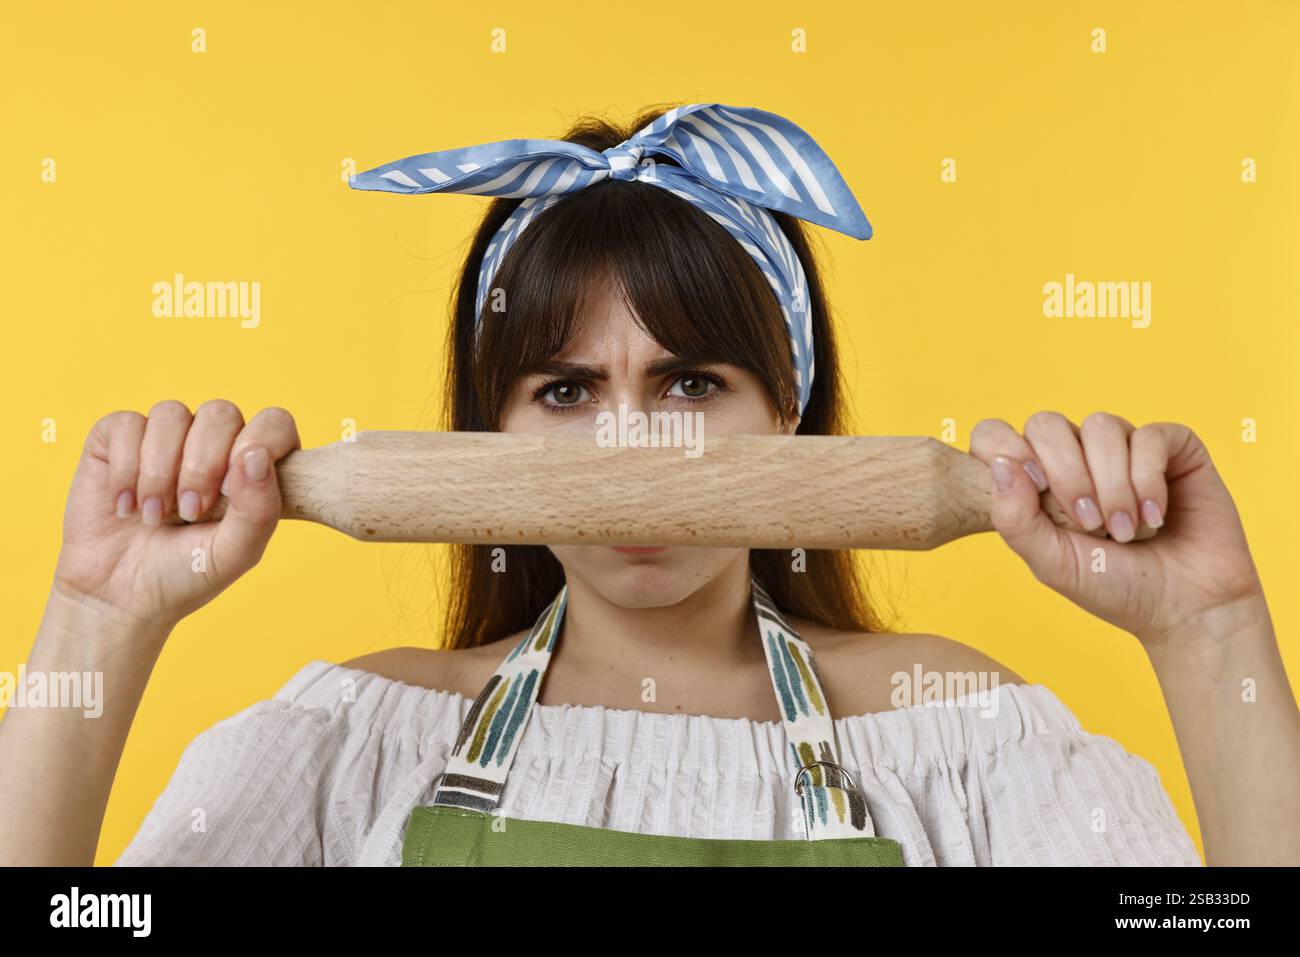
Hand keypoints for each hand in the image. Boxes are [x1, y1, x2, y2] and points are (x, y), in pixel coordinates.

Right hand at [52, 400, 299, 633]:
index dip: (258, 444)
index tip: (232, 490)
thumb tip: (255, 455)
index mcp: (250, 465)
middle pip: (220, 413)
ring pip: (171, 414)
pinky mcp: (117, 439)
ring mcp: (165, 437)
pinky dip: (125, 468)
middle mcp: (212, 443)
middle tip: (191, 512)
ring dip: (160, 471)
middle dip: (203, 466)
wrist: (119, 594)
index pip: (274, 423)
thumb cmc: (185, 572)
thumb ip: (259, 509)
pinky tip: (125, 505)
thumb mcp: (234, 553)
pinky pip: (126, 424)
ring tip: (155, 517)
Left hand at [970, 412, 1264, 644]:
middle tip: (1090, 525)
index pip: (995, 435)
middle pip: (1047, 424)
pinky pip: (1150, 435)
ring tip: (1126, 531)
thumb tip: (998, 462)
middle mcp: (1076, 456)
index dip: (1005, 449)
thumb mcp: (1052, 562)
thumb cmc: (1115, 586)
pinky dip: (1149, 478)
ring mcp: (1123, 448)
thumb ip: (1014, 517)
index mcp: (1036, 480)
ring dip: (1112, 485)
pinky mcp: (1172, 448)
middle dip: (1066, 475)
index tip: (1035, 489)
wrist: (1187, 607)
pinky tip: (1155, 516)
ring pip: (1100, 427)